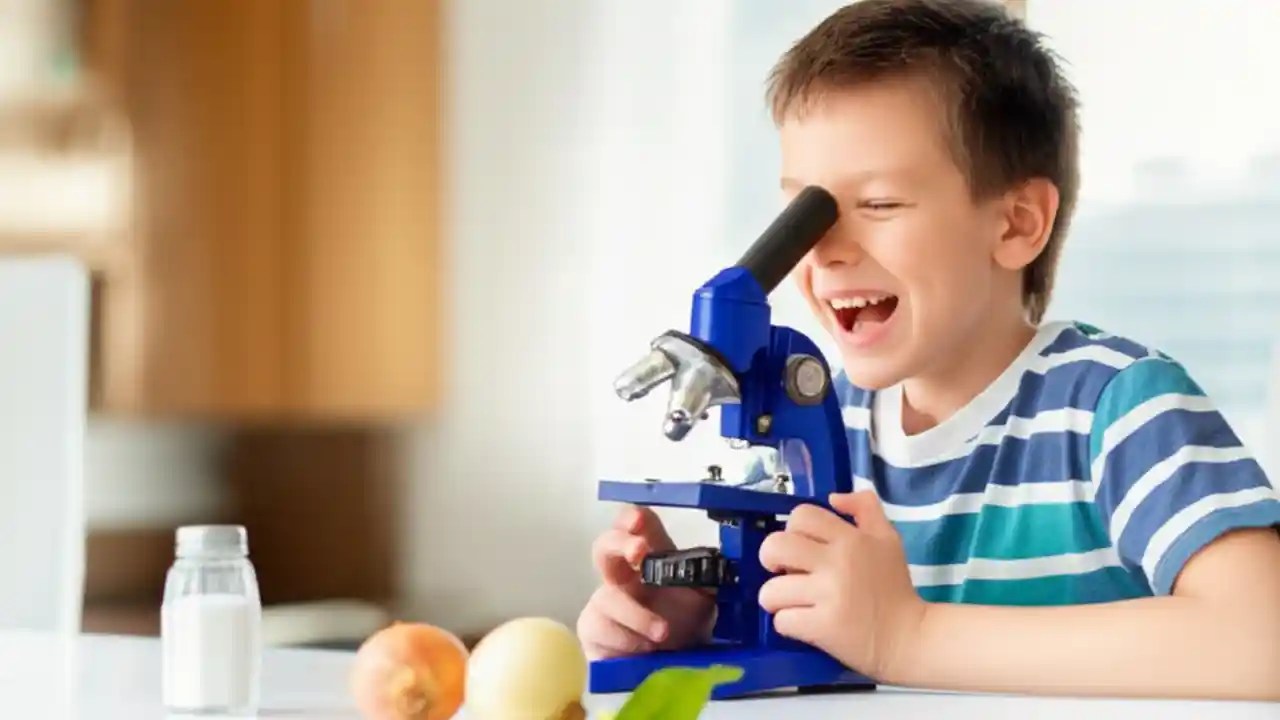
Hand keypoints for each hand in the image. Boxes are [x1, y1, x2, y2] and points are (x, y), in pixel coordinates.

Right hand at [576, 505, 716, 659]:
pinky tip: (643, 650)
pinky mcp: (593, 630)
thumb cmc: (684, 625)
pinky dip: (627, 639)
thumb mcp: (704, 600)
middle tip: (640, 551)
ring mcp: (603, 602)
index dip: (633, 518)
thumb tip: (717, 566)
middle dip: (620, 543)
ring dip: (638, 615)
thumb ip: (707, 580)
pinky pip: (601, 628)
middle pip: (604, 546)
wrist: (673, 666)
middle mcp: (621, 575)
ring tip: (662, 634)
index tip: (639, 520)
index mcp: (650, 560)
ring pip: (608, 596)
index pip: (636, 527)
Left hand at [758, 491, 925, 680]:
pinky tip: (802, 623)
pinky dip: (787, 624)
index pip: (801, 516)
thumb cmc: (893, 587)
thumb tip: (833, 498)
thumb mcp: (887, 538)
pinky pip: (782, 620)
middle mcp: (837, 562)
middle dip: (769, 559)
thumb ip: (865, 508)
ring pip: (771, 589)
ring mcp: (828, 596)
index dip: (792, 529)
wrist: (910, 637)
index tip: (799, 548)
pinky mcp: (823, 627)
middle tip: (784, 573)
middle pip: (776, 546)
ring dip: (775, 598)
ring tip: (791, 603)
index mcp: (850, 539)